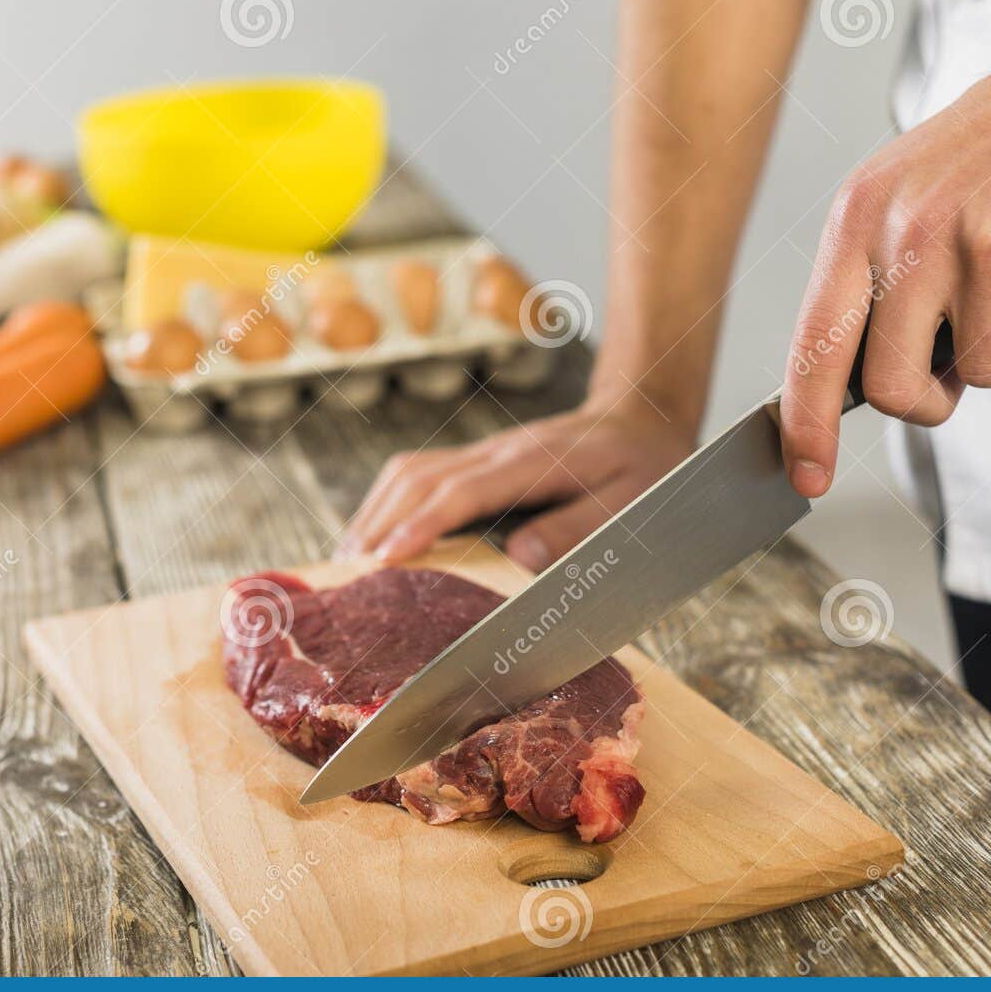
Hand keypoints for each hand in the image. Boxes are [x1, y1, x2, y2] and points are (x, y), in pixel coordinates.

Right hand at [341, 401, 695, 570]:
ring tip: (348, 561)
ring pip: (409, 471)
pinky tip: (375, 536)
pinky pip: (417, 473)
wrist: (642, 418)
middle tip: (346, 574)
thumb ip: (577, 529)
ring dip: (374, 512)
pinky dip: (387, 504)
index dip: (423, 523)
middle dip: (378, 522)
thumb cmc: (644, 471)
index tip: (387, 558)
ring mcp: (483, 450)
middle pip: (419, 476)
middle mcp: (498, 451)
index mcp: (534, 462)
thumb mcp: (630, 504)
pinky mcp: (477, 459)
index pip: (464, 490)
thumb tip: (518, 554)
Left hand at [780, 13, 990, 497]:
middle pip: (890, 386)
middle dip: (925, 401)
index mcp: (858, 217)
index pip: (813, 342)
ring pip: (982, 371)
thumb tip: (856, 381)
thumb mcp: (904, 193)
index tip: (805, 474)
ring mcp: (978, 248)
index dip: (804, 422)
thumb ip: (874, 282)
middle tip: (950, 376)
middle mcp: (908, 233)